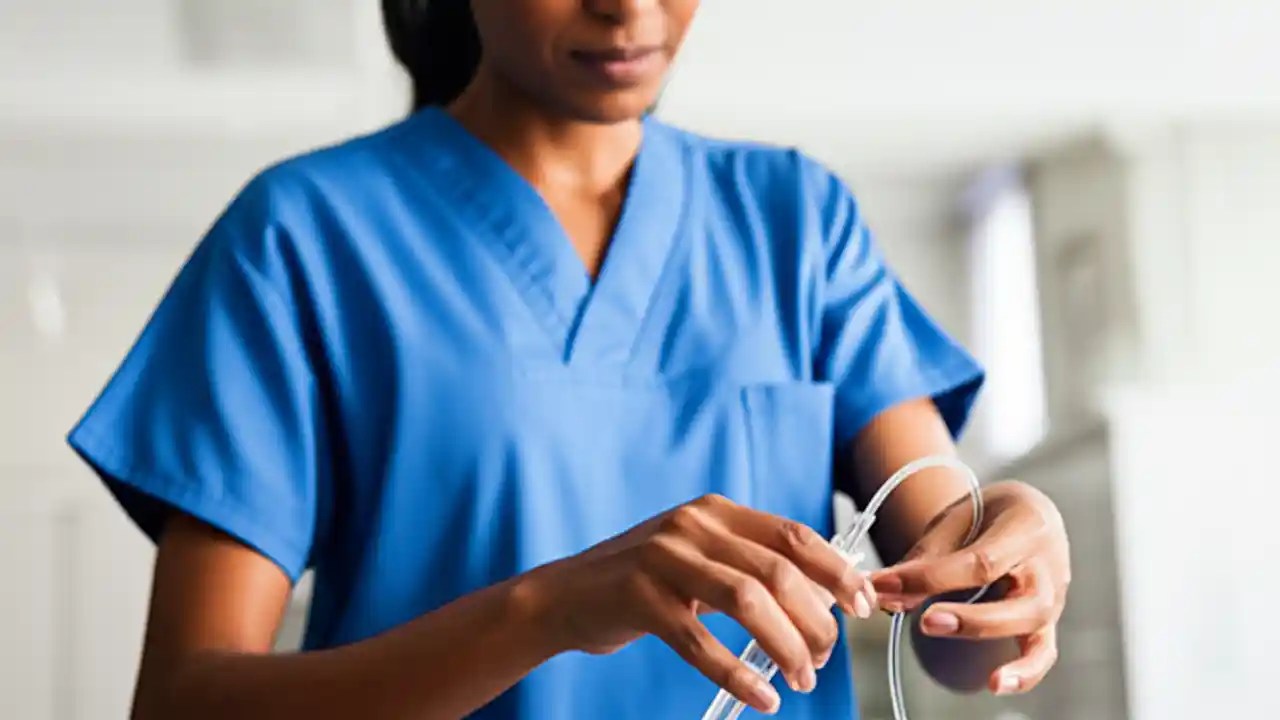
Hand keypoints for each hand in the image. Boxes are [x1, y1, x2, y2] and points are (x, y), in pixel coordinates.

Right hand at [526, 494, 876, 714]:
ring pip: (747, 601)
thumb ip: (752, 569)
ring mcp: (663, 556)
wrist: (565, 595)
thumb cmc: (644, 584)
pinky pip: (699, 640)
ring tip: (800, 679)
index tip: (863, 607)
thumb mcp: (701, 561)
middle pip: (778, 571)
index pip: (794, 535)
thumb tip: (823, 601)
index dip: (836, 572)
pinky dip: (737, 671)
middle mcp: (693, 524)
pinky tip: (761, 694)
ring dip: (784, 646)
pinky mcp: (638, 595)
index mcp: (716, 511)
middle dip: (814, 621)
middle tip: (824, 659)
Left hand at [869, 481, 1070, 695]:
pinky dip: (1023, 671)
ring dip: (992, 640)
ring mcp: (1054, 593)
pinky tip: (995, 683)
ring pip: (1035, 623)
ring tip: (958, 655)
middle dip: (972, 618)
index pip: (981, 561)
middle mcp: (1049, 562)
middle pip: (1022, 599)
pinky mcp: (1049, 619)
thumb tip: (886, 595)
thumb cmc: (987, 513)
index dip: (932, 578)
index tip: (886, 585)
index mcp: (1026, 525)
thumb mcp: (956, 519)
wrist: (1024, 511)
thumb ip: (925, 558)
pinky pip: (1044, 650)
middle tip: (925, 622)